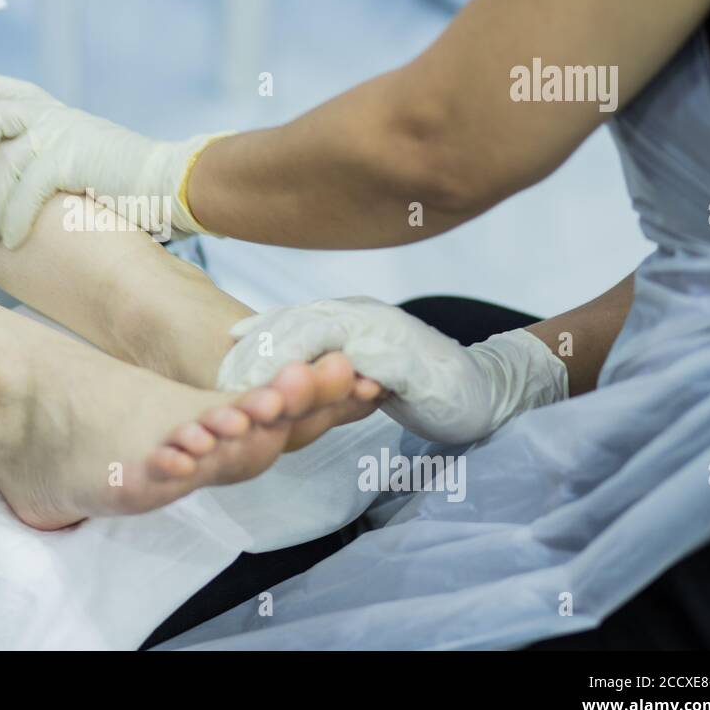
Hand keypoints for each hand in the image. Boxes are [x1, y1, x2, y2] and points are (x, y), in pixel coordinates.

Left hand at [0, 69, 229, 247]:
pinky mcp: (72, 158)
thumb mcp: (90, 165)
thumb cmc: (137, 187)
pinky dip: (14, 218)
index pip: (13, 90)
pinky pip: (28, 188)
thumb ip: (60, 167)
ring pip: (7, 162)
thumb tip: (31, 194)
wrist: (176, 185)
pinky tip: (9, 242)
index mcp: (63, 116)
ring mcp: (66, 133)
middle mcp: (61, 118)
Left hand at [217, 296, 567, 443]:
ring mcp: (383, 332)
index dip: (256, 339)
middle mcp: (362, 315)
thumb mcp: (367, 368)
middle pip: (295, 323)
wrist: (486, 390)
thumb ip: (332, 363)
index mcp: (350, 314)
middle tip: (223, 381)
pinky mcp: (403, 359)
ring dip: (279, 359)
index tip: (223, 360)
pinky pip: (355, 363)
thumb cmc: (422, 383)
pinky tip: (300, 394)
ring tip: (248, 387)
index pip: (292, 319)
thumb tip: (287, 373)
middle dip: (256, 351)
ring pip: (318, 335)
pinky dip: (325, 376)